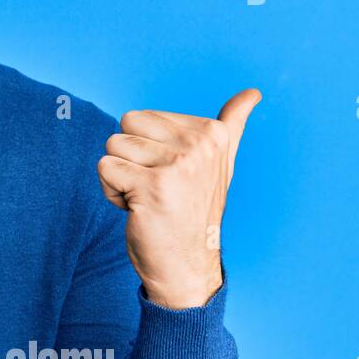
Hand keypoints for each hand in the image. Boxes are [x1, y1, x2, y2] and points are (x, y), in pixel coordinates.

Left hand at [97, 88, 260, 308]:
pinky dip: (111, 192)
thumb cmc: (194, 211)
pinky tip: (137, 209)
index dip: (146, 148)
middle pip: (125, 125)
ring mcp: (178, 164)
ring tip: (147, 198)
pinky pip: (105, 169)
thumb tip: (253, 92)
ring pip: (113, 146)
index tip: (171, 175)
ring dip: (120, 176)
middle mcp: (200, 145)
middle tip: (154, 186)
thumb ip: (231, 125)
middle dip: (129, 157)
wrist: (186, 266)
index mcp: (213, 133)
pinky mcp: (153, 186)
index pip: (143, 117)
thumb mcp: (219, 163)